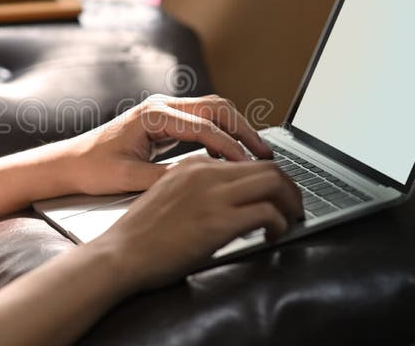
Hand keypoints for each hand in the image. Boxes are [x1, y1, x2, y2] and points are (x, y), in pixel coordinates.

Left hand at [64, 94, 274, 194]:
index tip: (249, 166)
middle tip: (266, 153)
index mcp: (153, 115)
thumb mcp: (129, 179)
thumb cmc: (92, 169)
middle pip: (216, 107)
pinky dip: (222, 133)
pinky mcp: (164, 122)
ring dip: (236, 128)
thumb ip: (166, 177)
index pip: (204, 128)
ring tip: (256, 152)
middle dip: (243, 129)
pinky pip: (202, 121)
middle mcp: (161, 107)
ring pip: (212, 110)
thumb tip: (200, 180)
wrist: (68, 163)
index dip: (230, 147)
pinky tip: (230, 154)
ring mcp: (163, 111)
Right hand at [92, 156, 302, 290]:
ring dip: (290, 203)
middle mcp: (205, 174)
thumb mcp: (168, 196)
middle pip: (268, 167)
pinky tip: (273, 236)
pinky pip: (268, 213)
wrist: (120, 253)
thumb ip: (198, 190)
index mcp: (193, 166)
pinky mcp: (218, 222)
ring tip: (290, 220)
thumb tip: (228, 201)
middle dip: (289, 188)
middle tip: (294, 207)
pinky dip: (280, 224)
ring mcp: (213, 196)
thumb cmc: (140, 235)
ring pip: (274, 183)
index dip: (269, 178)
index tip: (276, 195)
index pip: (247, 161)